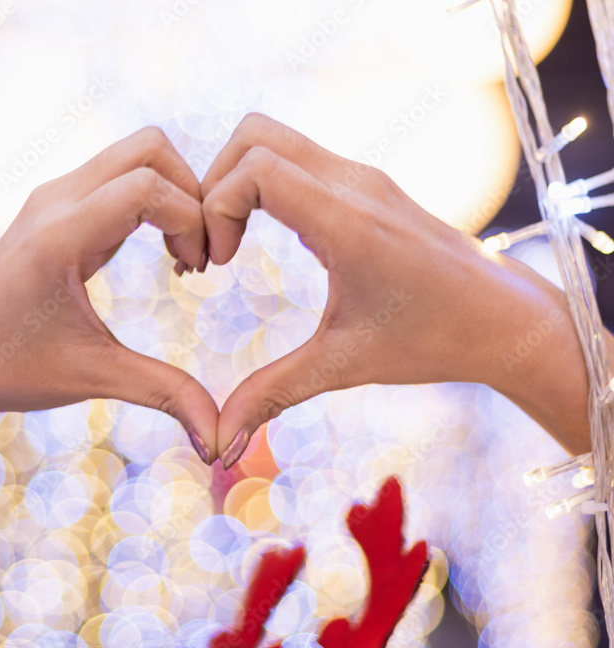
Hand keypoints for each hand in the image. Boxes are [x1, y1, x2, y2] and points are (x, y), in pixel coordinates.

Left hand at [0, 127, 219, 461]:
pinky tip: (158, 254)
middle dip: (192, 193)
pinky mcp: (56, 205)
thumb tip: (219, 439)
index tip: (201, 273)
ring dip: (174, 195)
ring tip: (182, 260)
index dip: (193, 221)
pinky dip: (153, 200)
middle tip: (200, 256)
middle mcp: (55, 201)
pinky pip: (120, 175)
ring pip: (137, 154)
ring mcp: (53, 196)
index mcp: (59, 235)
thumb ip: (163, 394)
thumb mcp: (92, 377)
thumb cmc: (9, 368)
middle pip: (150, 147)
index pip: (149, 185)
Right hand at [201, 113, 590, 466]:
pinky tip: (263, 238)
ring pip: (272, 139)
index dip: (215, 207)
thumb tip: (218, 440)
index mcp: (348, 222)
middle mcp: (354, 184)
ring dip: (235, 181)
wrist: (507, 319)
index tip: (216, 264)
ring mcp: (362, 177)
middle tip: (211, 245)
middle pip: (254, 135)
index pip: (255, 170)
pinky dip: (262, 185)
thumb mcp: (343, 366)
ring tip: (229, 243)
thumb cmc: (434, 340)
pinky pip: (296, 158)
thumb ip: (272, 394)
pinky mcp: (365, 184)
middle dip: (213, 183)